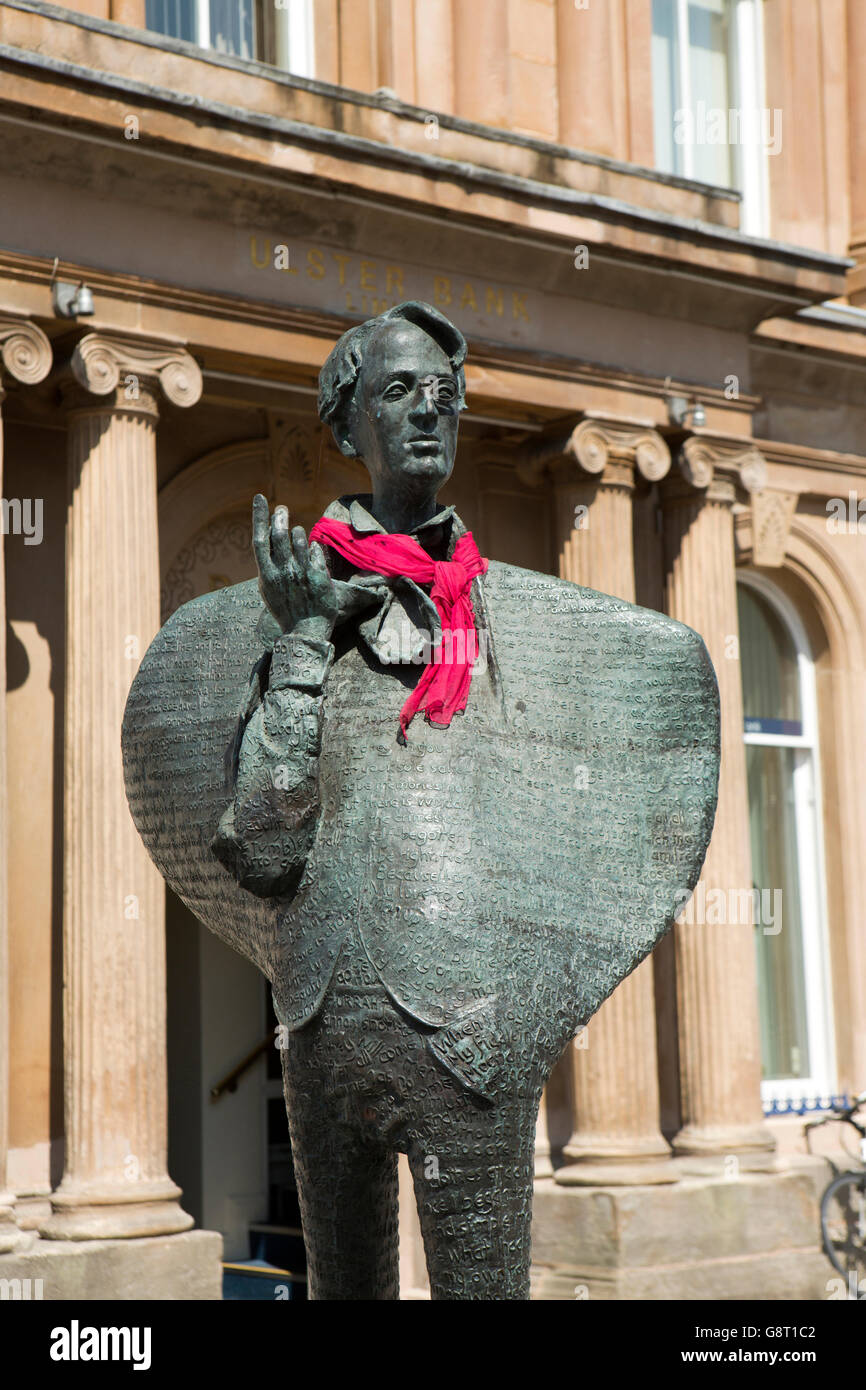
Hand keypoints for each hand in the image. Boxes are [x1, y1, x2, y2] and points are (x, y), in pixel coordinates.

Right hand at [252, 495, 337, 640]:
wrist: (305, 632)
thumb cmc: (286, 611)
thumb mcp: (269, 590)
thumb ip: (269, 566)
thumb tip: (271, 541)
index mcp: (266, 576)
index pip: (260, 539)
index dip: (259, 516)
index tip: (260, 498)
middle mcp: (282, 572)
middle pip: (279, 534)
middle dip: (279, 517)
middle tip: (282, 510)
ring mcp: (301, 573)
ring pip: (297, 539)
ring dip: (296, 532)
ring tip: (296, 532)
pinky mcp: (318, 576)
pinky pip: (315, 551)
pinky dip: (311, 546)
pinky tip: (310, 548)